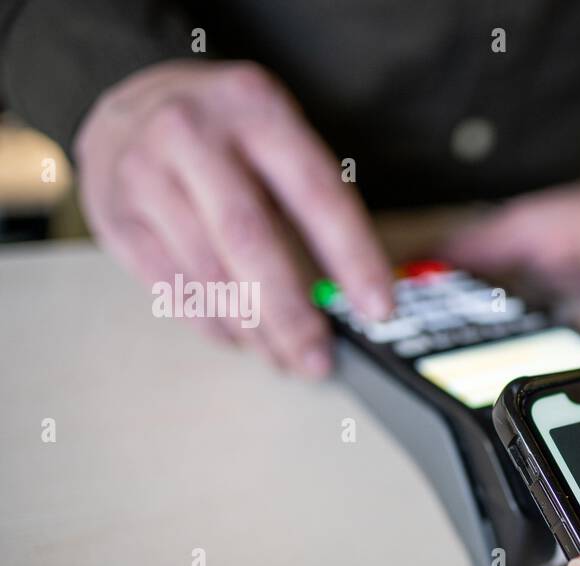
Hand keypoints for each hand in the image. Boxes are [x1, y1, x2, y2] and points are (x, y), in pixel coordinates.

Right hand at [75, 59, 393, 377]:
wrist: (132, 105)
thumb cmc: (226, 133)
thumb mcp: (276, 136)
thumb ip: (314, 203)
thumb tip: (352, 294)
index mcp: (256, 109)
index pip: (317, 193)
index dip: (352, 257)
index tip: (378, 309)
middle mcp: (194, 134)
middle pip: (251, 240)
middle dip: (291, 314)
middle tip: (317, 359)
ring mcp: (145, 171)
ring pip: (208, 271)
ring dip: (253, 328)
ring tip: (282, 356)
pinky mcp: (115, 213)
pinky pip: (169, 285)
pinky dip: (210, 320)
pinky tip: (237, 337)